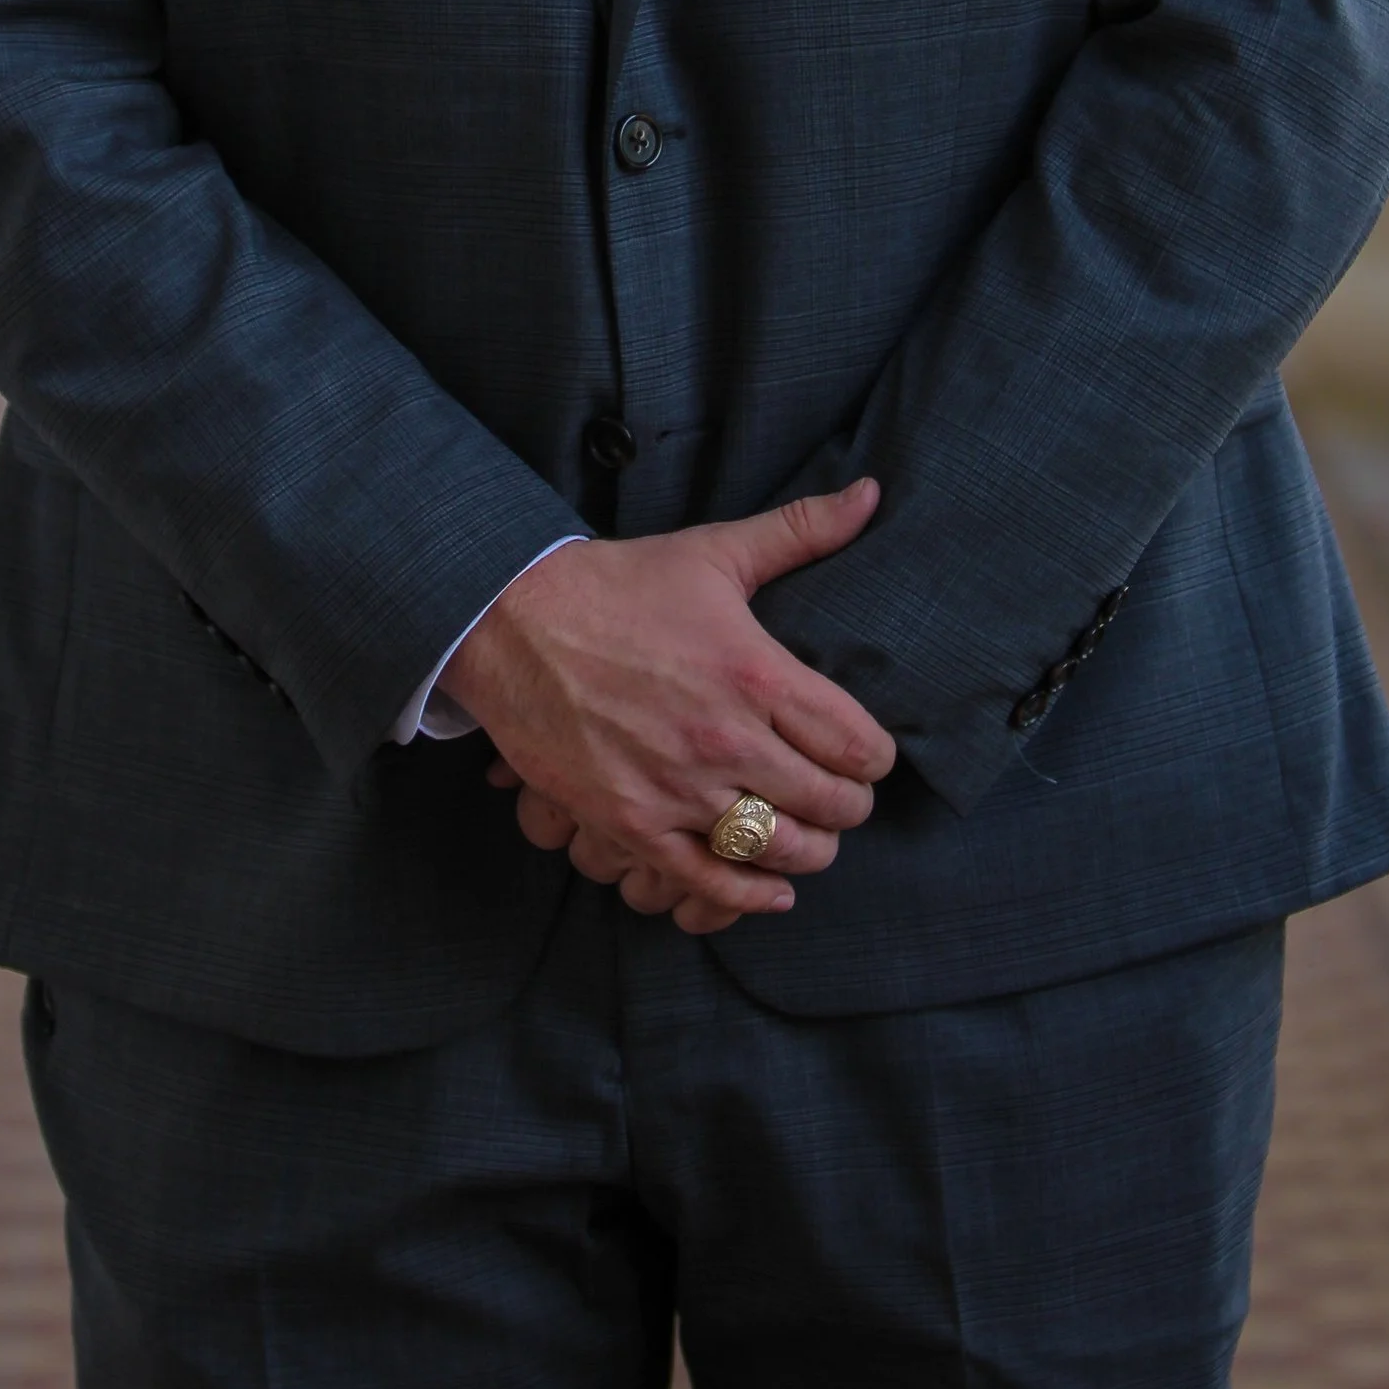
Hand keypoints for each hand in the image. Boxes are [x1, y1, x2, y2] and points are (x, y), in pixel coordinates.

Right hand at [441, 480, 893, 923]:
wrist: (512, 620)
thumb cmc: (619, 584)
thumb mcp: (714, 551)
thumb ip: (800, 530)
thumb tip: (870, 494)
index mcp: (756, 673)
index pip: (859, 747)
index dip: (875, 759)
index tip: (865, 756)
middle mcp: (726, 739)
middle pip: (831, 807)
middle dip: (847, 807)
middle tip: (838, 796)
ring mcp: (677, 789)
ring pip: (780, 850)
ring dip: (806, 850)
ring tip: (805, 833)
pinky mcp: (631, 823)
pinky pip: (708, 881)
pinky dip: (749, 895)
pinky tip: (770, 889)